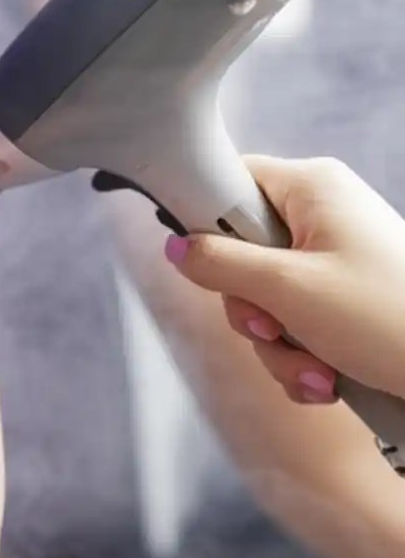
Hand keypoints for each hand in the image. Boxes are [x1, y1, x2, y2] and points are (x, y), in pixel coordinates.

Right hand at [163, 155, 404, 403]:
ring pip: (264, 298)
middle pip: (239, 252)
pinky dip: (302, 357)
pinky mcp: (344, 302)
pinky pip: (294, 323)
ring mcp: (335, 261)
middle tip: (272, 328)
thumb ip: (219, 264)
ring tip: (316, 370)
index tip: (203, 261)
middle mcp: (323, 217)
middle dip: (249, 308)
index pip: (228, 179)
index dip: (203, 220)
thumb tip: (174, 247)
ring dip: (278, 346)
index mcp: (312, 189)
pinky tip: (329, 379)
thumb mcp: (289, 290)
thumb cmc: (392, 320)